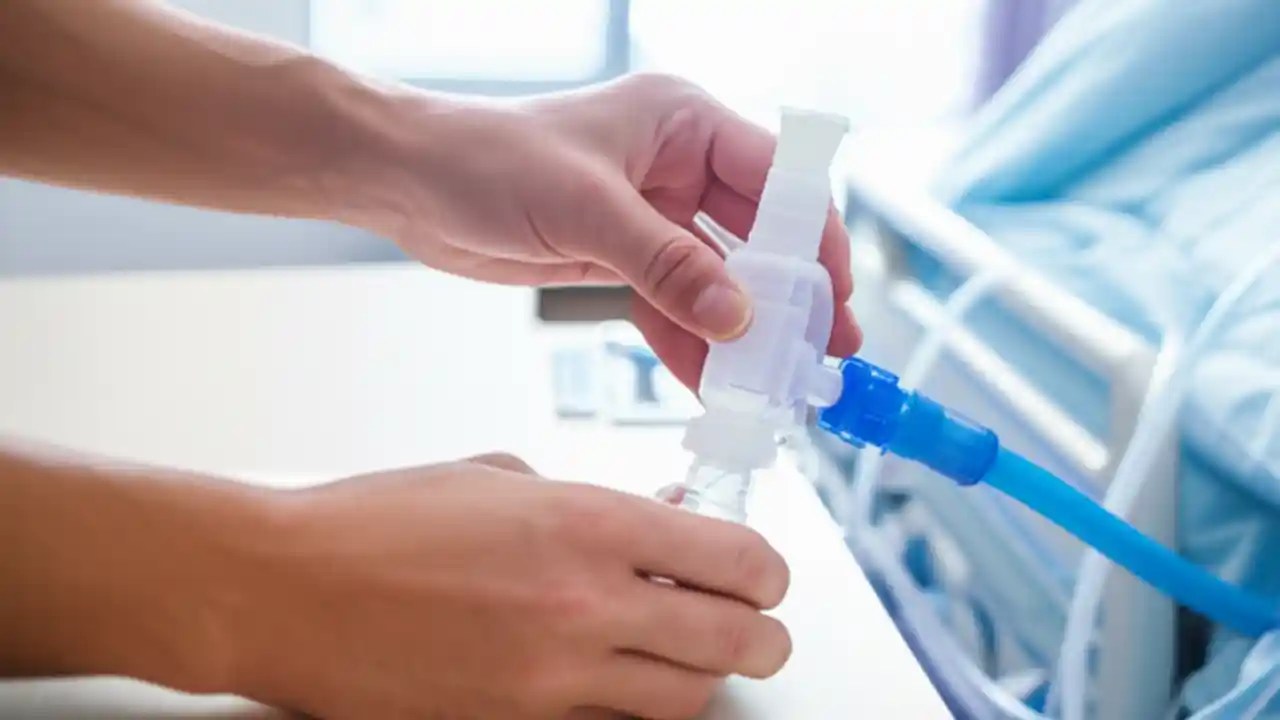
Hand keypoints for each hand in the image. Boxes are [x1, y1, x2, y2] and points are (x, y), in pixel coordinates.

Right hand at [227, 454, 791, 719]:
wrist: (284, 588)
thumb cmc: (378, 521)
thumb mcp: (499, 476)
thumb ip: (591, 503)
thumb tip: (659, 523)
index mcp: (586, 524)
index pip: (735, 559)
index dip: (768, 571)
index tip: (765, 575)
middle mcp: (582, 606)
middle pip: (734, 643)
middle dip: (764, 637)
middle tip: (762, 631)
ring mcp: (549, 681)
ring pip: (682, 701)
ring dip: (703, 678)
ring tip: (693, 657)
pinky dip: (629, 706)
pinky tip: (616, 678)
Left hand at [360, 73, 860, 388]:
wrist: (409, 183)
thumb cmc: (487, 161)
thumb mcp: (587, 210)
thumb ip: (668, 266)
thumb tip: (741, 318)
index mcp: (683, 122)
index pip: (778, 177)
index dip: (815, 238)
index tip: (835, 298)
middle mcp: (678, 165)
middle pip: (757, 235)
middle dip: (788, 296)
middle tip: (821, 355)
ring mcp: (651, 214)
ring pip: (717, 279)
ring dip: (742, 331)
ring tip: (775, 386)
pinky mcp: (620, 256)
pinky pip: (671, 305)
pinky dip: (689, 345)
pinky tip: (713, 386)